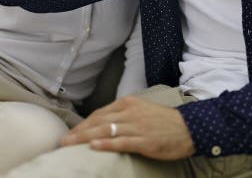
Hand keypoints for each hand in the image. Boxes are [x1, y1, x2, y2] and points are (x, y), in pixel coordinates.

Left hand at [60, 96, 194, 160]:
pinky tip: (93, 147)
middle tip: (63, 140)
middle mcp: (130, 113)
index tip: (71, 133)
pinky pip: (121, 142)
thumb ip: (124, 115)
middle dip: (79, 132)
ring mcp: (137, 126)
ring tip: (70, 144)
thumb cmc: (164, 122)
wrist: (189, 128)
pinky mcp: (144, 140)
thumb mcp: (141, 111)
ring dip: (85, 138)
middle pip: (98, 122)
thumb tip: (103, 125)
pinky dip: (106, 144)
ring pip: (105, 131)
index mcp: (128, 104)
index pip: (99, 113)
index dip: (83, 124)